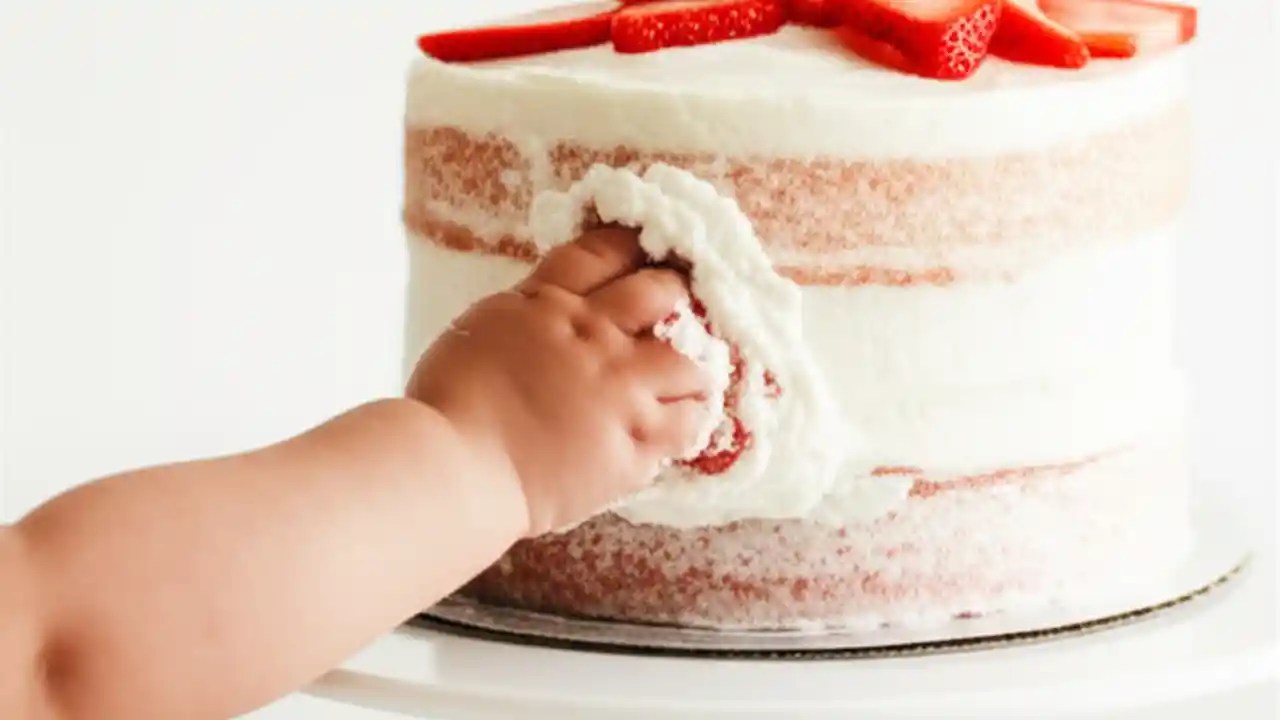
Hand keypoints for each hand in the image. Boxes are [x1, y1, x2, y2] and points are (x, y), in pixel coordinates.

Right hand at [407, 227, 712, 535]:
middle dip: (674, 293)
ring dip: (692, 368)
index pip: (602, 254)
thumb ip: (524, 316)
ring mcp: (623, 392)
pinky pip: (686, 426)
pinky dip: (686, 421)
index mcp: (550, 304)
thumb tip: (547, 312)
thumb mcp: (479, 331)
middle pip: (660, 293)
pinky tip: (678, 426)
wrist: (456, 469)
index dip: (631, 246)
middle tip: (677, 307)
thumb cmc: (447, 404)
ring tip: (687, 380)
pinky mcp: (636, 445)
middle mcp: (597, 338)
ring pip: (689, 364)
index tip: (646, 248)